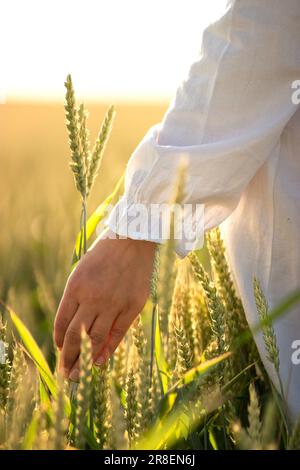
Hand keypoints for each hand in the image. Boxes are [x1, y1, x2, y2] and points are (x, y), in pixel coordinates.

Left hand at [54, 231, 155, 380]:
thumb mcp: (81, 272)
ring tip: (81, 374)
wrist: (132, 242)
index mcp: (75, 287)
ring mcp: (113, 303)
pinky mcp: (132, 306)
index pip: (62, 323)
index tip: (61, 352)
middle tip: (67, 375)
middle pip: (75, 335)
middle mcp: (92, 297)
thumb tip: (73, 329)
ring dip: (86, 360)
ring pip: (95, 339)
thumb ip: (76, 299)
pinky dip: (108, 350)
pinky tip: (100, 362)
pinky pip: (117, 334)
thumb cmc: (103, 257)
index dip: (60, 341)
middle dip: (69, 358)